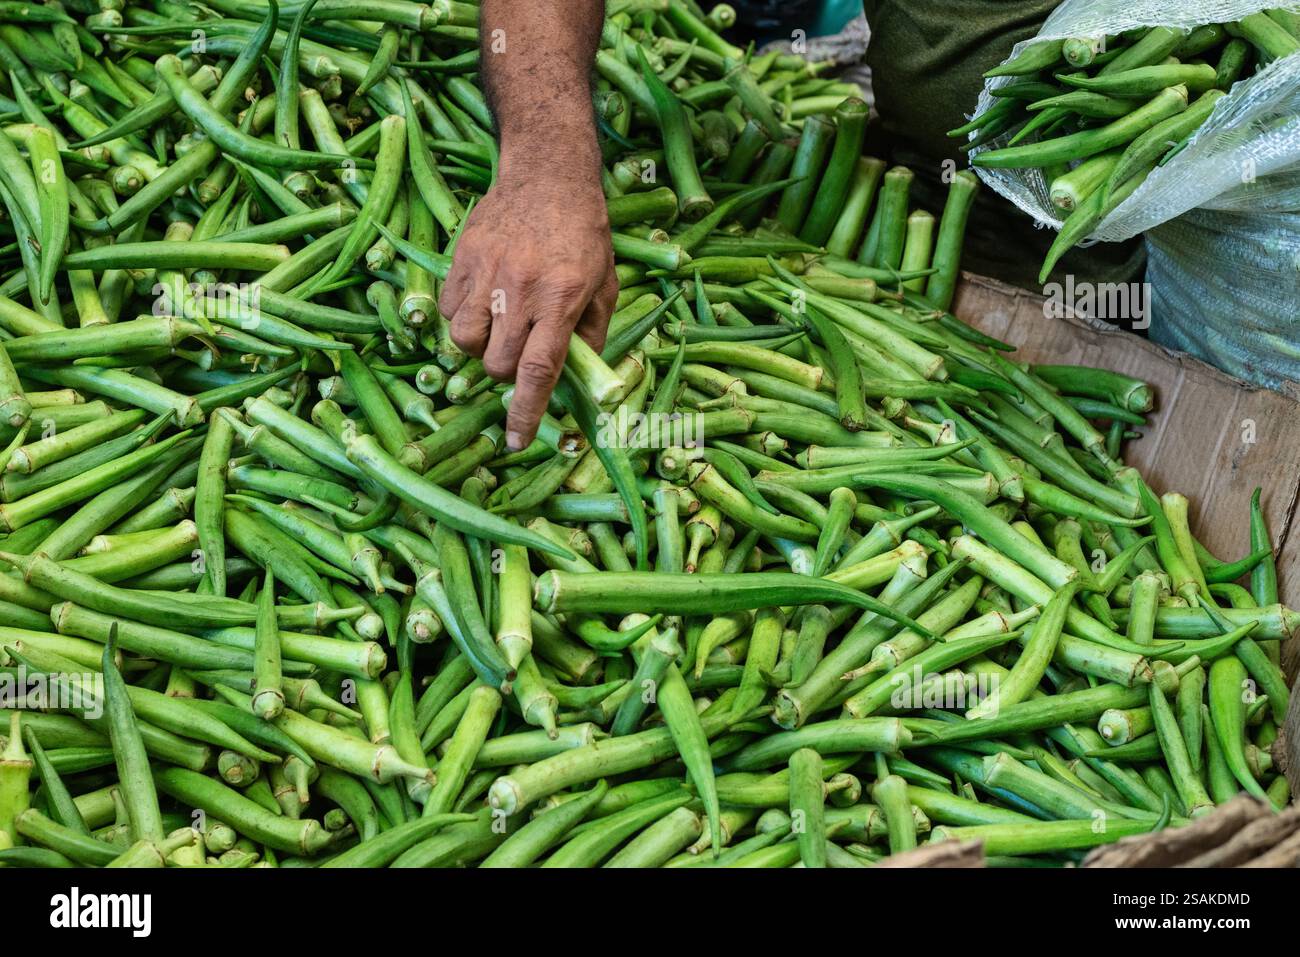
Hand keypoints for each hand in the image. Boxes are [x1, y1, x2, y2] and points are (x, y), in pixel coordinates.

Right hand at [440, 168, 617, 450]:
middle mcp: (521, 290)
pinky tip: (483, 302)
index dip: (526, 413)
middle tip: (520, 353)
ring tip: (498, 328)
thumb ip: (591, 335)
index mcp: (560, 300)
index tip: (514, 442)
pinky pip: (447, 309)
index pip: (537, 371)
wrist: (547, 174)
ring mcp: (486, 273)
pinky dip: (461, 317)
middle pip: (496, 363)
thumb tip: (578, 381)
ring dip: (479, 347)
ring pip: (463, 341)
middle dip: (505, 372)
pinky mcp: (462, 259)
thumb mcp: (605, 285)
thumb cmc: (584, 234)